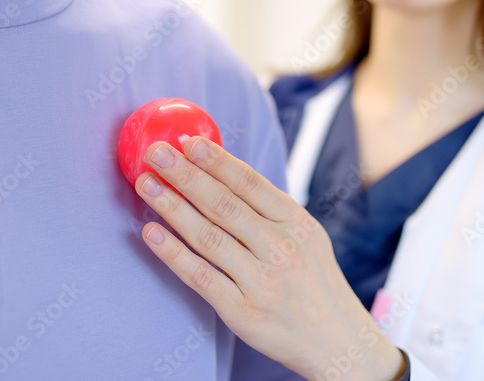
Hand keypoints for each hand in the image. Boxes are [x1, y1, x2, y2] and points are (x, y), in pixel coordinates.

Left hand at [134, 137, 405, 380]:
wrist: (337, 341)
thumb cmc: (313, 281)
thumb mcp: (306, 235)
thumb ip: (268, 208)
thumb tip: (219, 169)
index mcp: (296, 222)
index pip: (250, 183)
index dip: (216, 160)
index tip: (186, 141)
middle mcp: (280, 248)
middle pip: (224, 204)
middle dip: (186, 175)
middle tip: (155, 152)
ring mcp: (261, 281)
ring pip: (208, 237)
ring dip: (172, 207)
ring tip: (145, 184)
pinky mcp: (242, 312)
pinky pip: (201, 277)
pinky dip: (173, 254)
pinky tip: (151, 233)